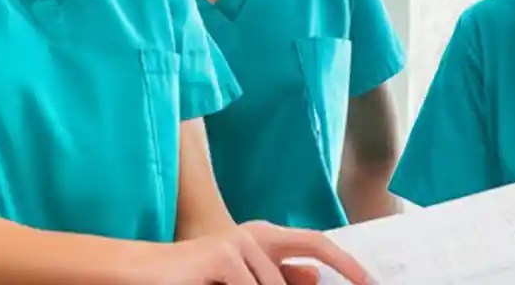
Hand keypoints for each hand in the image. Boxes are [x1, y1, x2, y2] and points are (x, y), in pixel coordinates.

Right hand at [153, 221, 370, 284]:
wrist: (146, 271)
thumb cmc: (196, 278)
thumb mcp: (242, 280)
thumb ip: (276, 276)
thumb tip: (314, 277)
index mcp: (265, 237)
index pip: (316, 245)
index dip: (346, 262)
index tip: (368, 281)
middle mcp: (256, 233)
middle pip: (301, 264)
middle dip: (314, 283)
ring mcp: (240, 241)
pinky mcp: (223, 255)